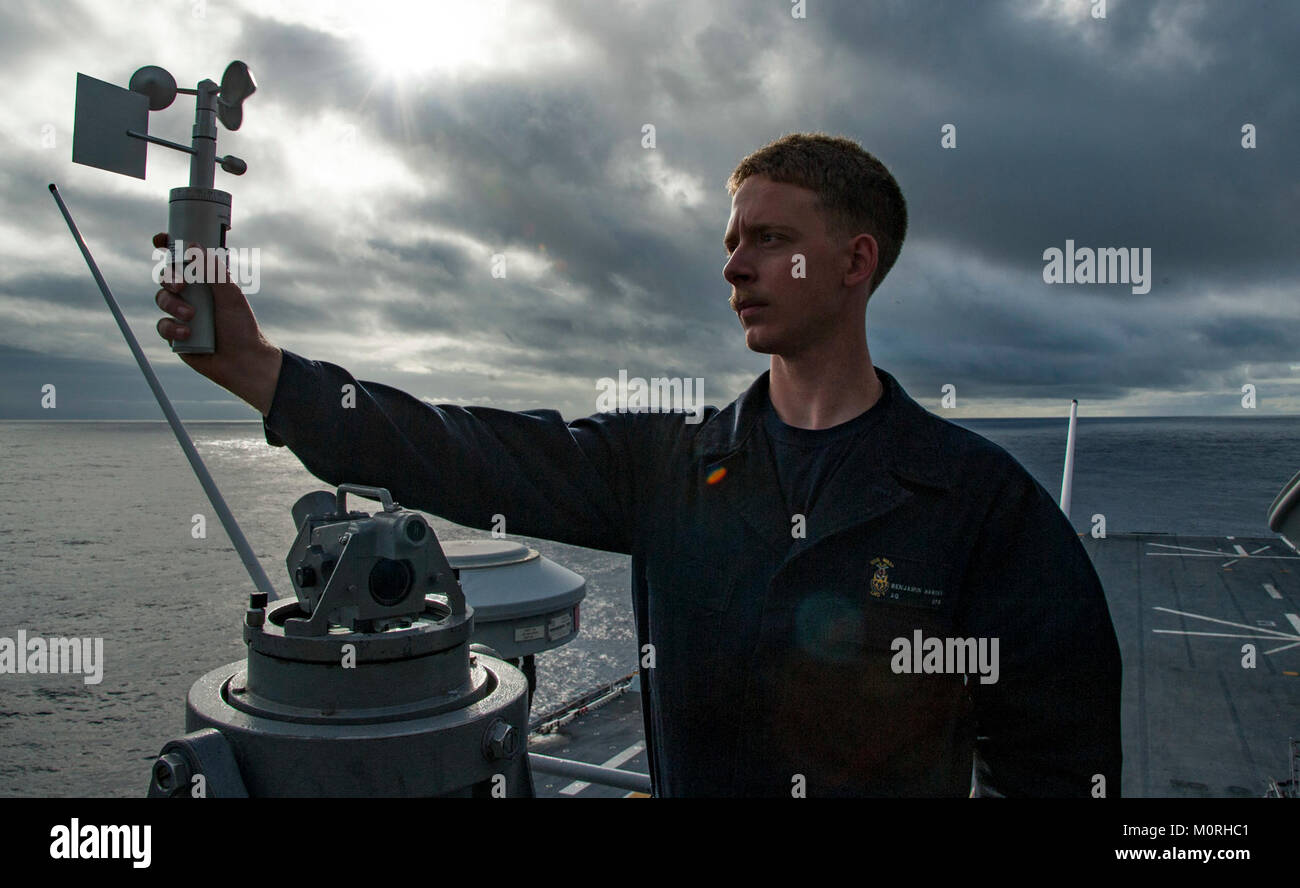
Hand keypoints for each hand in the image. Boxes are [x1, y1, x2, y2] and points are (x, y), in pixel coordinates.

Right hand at [152, 232, 282, 415]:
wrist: (243, 361)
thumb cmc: (242, 327)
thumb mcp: (231, 294)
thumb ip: (213, 270)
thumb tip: (193, 245)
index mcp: (206, 281)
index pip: (184, 258)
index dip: (170, 246)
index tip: (161, 239)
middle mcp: (192, 294)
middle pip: (167, 275)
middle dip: (169, 276)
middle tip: (181, 285)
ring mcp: (181, 313)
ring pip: (162, 298)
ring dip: (173, 304)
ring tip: (191, 316)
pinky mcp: (175, 334)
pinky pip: (162, 325)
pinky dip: (172, 328)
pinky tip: (187, 333)